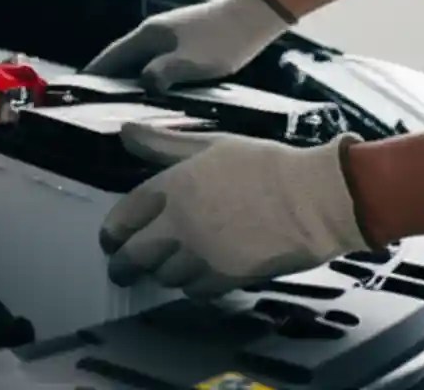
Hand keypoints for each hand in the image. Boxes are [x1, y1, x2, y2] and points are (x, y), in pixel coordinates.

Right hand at [82, 0, 293, 91]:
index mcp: (149, 35)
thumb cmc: (224, 40)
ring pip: (138, 59)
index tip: (75, 91)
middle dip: (106, 79)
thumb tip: (141, 85)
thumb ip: (162, 74)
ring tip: (119, 102)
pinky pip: (154, 60)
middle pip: (121, 59)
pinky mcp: (183, 40)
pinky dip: (145, 75)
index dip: (92, 75)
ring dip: (127, 78)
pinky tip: (152, 90)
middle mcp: (153, 32)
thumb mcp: (192, 63)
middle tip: (94, 104)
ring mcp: (168, 34)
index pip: (110, 58)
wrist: (255, 16)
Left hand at [99, 123, 369, 298]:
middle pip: (134, 256)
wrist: (314, 198)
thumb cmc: (266, 165)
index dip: (112, 232)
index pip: (124, 216)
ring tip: (165, 269)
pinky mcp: (225, 278)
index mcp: (173, 186)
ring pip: (164, 276)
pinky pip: (194, 291)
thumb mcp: (212, 145)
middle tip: (122, 271)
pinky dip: (191, 286)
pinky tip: (198, 276)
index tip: (110, 240)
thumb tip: (124, 131)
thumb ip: (164, 144)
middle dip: (123, 266)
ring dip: (161, 274)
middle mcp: (179, 223)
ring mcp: (202, 254)